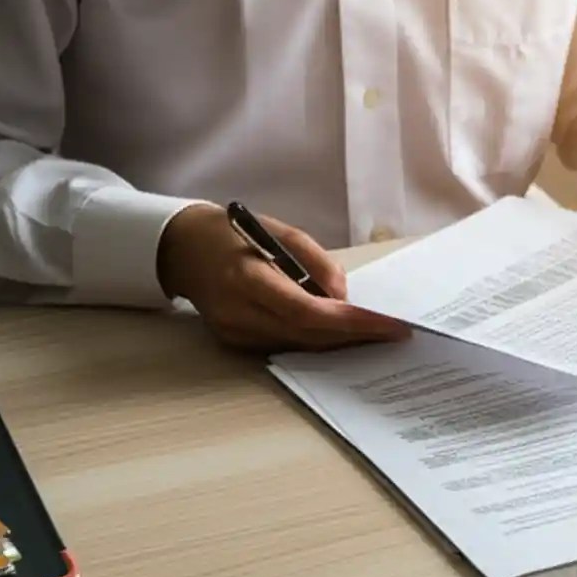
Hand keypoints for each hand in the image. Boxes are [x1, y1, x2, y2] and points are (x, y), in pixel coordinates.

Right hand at [157, 204, 409, 351]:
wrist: (184, 249)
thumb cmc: (235, 233)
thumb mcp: (281, 231)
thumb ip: (317, 262)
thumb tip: (344, 297)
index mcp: (246, 279)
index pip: (306, 312)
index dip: (350, 322)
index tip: (386, 324)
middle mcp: (238, 313)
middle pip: (308, 336)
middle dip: (354, 335)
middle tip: (393, 332)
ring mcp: (235, 333)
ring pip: (300, 345)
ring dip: (339, 341)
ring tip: (375, 332)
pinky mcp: (236, 342)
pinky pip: (286, 345)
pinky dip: (316, 339)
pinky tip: (342, 333)